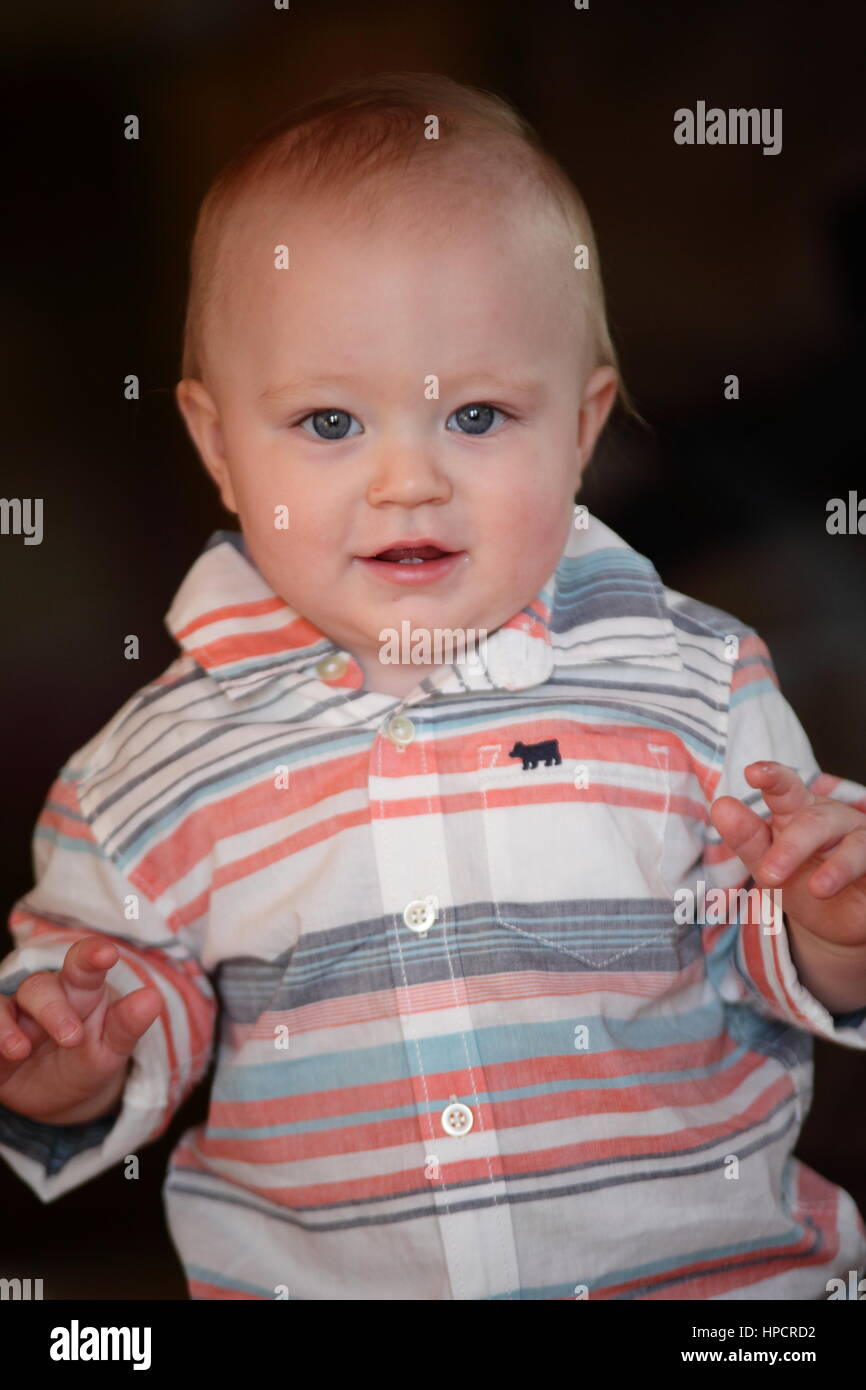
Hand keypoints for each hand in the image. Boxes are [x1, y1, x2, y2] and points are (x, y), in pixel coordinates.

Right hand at [0, 936, 161, 1124]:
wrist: (62, 1096)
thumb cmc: (90, 1059)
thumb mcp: (111, 1049)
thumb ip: (127, 1025)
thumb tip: (151, 999)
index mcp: (80, 991)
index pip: (84, 965)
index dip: (91, 955)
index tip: (106, 954)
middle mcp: (44, 999)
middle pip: (39, 988)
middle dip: (52, 1009)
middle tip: (72, 1038)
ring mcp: (14, 1020)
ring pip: (0, 1006)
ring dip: (5, 1026)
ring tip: (19, 1051)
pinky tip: (0, 1055)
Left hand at [710, 761, 865, 952]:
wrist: (837, 920)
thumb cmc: (799, 881)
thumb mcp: (768, 865)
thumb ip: (747, 839)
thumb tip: (721, 806)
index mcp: (799, 811)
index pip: (785, 788)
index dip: (772, 777)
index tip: (753, 773)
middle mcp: (833, 820)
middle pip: (814, 823)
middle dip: (792, 847)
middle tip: (769, 874)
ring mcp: (861, 841)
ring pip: (856, 845)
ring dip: (837, 868)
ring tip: (817, 889)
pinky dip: (859, 875)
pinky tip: (841, 887)